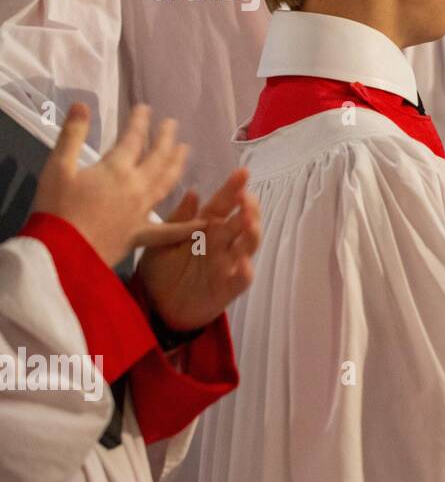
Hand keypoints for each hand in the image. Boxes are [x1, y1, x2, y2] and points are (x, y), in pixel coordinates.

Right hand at [32, 104, 197, 267]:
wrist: (62, 252)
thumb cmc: (57, 208)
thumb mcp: (57, 167)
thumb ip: (72, 135)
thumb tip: (83, 104)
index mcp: (116, 169)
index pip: (133, 138)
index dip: (140, 121)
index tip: (146, 108)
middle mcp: (136, 187)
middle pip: (157, 158)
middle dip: (165, 138)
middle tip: (173, 125)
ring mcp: (142, 212)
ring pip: (167, 184)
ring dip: (177, 165)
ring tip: (185, 151)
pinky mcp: (141, 235)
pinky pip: (169, 231)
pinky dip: (188, 227)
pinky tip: (205, 222)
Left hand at [135, 170, 261, 332]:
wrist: (156, 308)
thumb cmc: (161, 272)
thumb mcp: (161, 242)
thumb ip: (177, 220)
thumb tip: (193, 192)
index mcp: (205, 228)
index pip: (222, 205)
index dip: (233, 189)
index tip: (242, 173)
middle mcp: (221, 243)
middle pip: (240, 222)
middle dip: (247, 209)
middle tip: (246, 198)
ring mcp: (227, 265)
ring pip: (247, 246)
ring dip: (252, 234)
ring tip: (249, 222)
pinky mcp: (227, 287)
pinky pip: (241, 279)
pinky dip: (245, 271)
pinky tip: (243, 264)